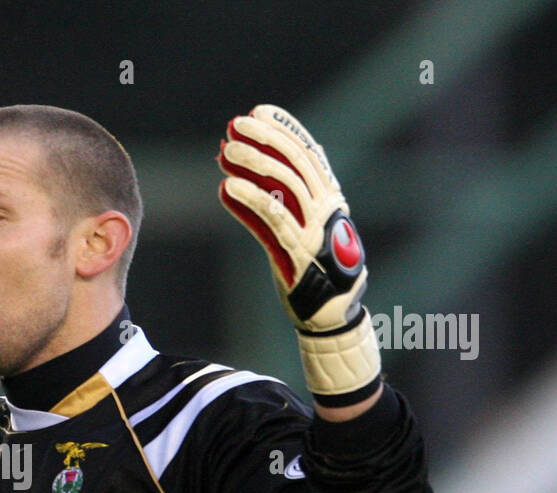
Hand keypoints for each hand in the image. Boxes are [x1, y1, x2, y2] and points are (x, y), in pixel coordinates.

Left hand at [217, 105, 380, 403]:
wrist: (329, 317)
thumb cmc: (309, 274)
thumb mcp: (291, 235)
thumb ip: (269, 209)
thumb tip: (234, 183)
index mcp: (331, 199)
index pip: (309, 153)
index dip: (285, 128)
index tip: (260, 110)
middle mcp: (328, 209)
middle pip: (296, 162)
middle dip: (265, 138)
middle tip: (235, 124)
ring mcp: (317, 229)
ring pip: (285, 184)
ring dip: (253, 162)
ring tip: (225, 151)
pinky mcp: (300, 252)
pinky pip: (273, 219)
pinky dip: (250, 200)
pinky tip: (227, 188)